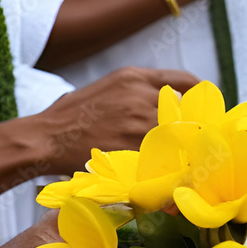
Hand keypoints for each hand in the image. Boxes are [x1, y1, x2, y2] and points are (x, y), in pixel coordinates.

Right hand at [38, 67, 196, 176]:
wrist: (48, 137)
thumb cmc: (72, 115)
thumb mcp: (106, 89)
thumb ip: (138, 92)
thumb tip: (168, 104)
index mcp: (132, 77)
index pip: (185, 81)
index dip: (197, 97)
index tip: (198, 109)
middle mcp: (140, 95)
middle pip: (187, 113)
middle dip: (187, 128)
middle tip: (181, 141)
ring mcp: (139, 122)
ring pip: (180, 138)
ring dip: (179, 149)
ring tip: (167, 158)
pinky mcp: (137, 148)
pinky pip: (166, 158)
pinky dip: (167, 166)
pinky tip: (157, 170)